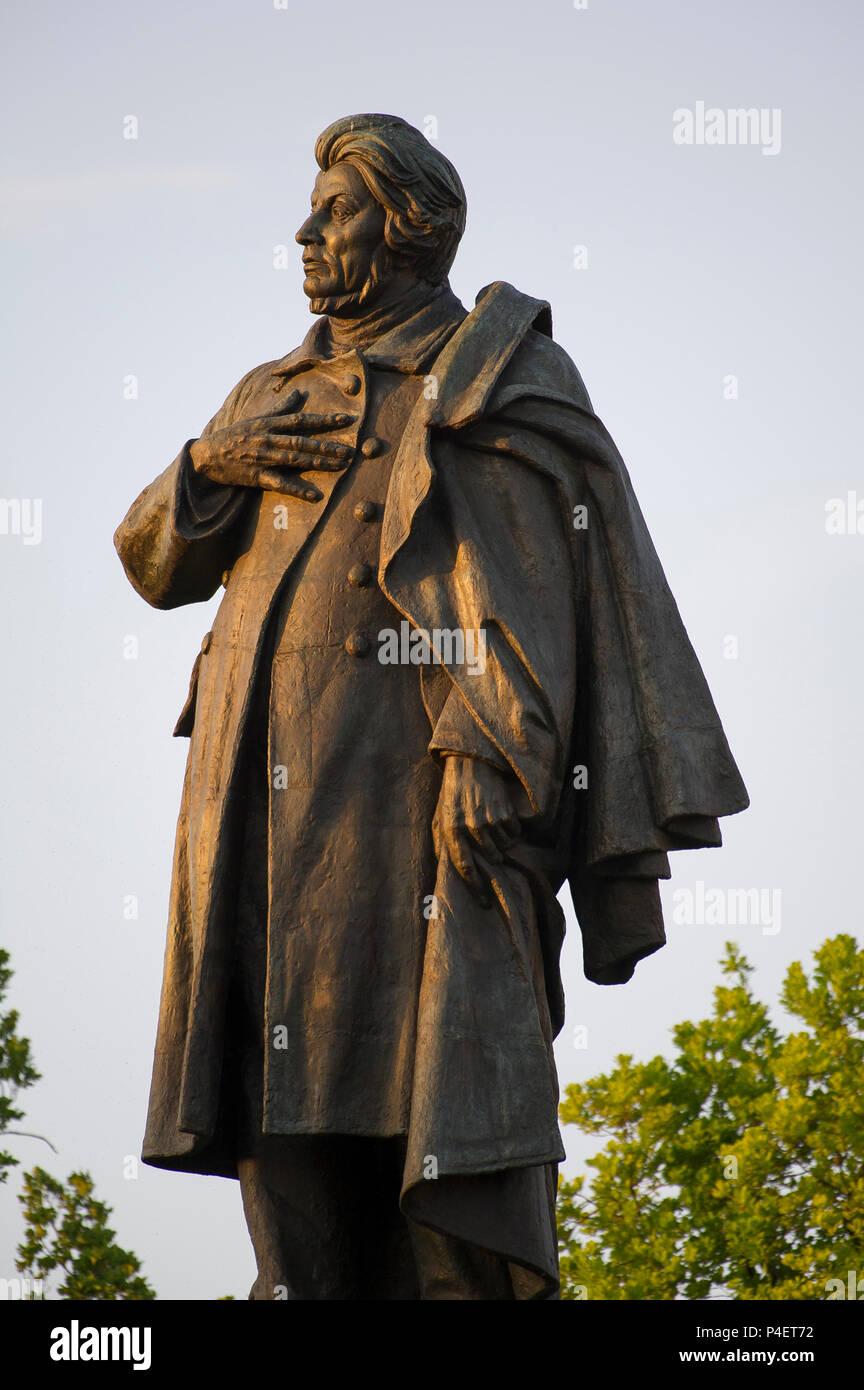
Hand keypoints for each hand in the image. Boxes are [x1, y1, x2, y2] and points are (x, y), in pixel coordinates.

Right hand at [189, 388, 357, 502]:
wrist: (208, 455)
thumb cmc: (235, 436)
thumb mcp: (256, 418)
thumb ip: (279, 409)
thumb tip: (298, 394)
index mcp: (270, 424)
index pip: (303, 420)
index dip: (326, 420)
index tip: (347, 419)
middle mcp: (269, 439)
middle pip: (304, 441)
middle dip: (329, 445)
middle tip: (352, 449)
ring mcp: (264, 458)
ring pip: (296, 459)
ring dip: (320, 463)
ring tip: (342, 466)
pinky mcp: (257, 476)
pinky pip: (280, 483)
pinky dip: (297, 489)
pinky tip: (315, 496)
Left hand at [432, 755, 520, 906]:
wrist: (469, 765)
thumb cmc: (451, 795)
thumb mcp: (438, 817)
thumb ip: (439, 843)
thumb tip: (444, 868)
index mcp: (451, 830)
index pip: (465, 867)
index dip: (476, 887)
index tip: (484, 903)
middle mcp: (471, 827)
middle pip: (491, 859)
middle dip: (492, 859)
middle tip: (491, 850)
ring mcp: (490, 819)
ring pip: (505, 847)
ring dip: (502, 844)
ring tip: (494, 830)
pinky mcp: (504, 812)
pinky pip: (515, 833)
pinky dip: (511, 831)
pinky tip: (502, 820)